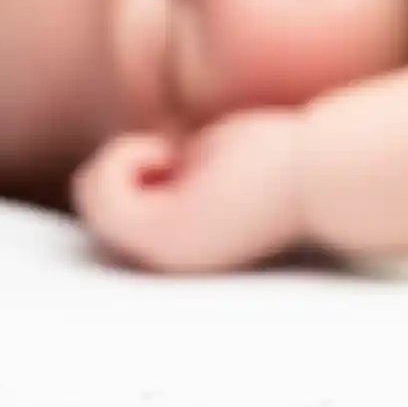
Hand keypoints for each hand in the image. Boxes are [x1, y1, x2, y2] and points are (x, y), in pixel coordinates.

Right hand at [72, 111, 303, 271]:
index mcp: (178, 245)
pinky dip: (122, 158)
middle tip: (172, 150)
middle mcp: (163, 260)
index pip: (117, 215)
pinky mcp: (159, 239)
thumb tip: (150, 145)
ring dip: (119, 159)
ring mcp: (158, 255)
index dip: (127, 170)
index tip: (172, 152)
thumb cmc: (281, 160)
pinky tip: (166, 151)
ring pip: (90, 199)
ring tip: (169, 151)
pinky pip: (100, 194)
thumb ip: (180, 165)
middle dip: (122, 164)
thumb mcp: (215, 158)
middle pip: (97, 208)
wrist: (318, 177)